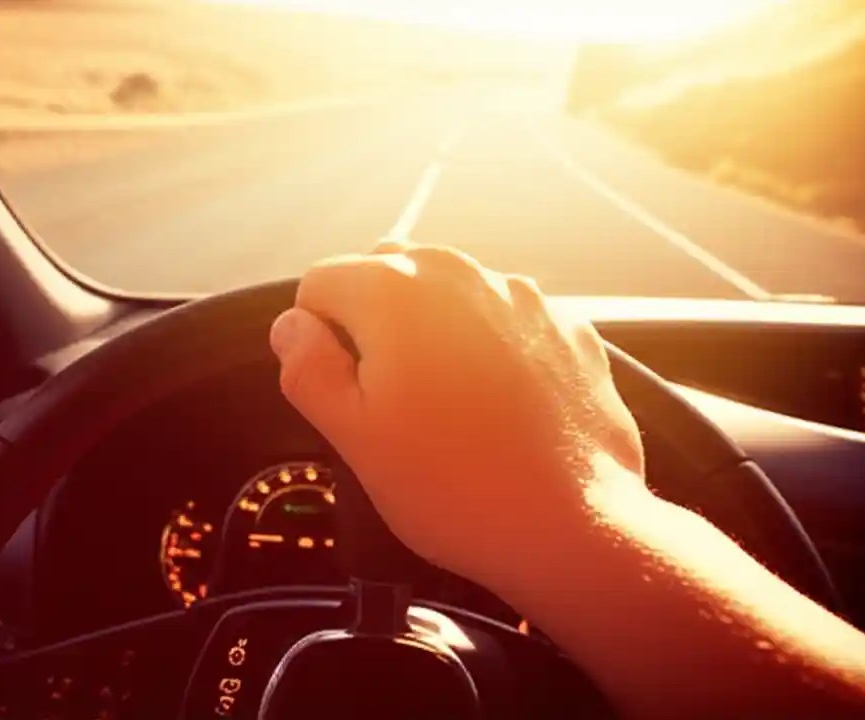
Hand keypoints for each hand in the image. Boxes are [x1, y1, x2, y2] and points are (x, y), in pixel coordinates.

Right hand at [269, 242, 644, 588]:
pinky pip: (506, 321)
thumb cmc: (451, 488)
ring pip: (449, 294)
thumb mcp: (351, 436)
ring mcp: (523, 295)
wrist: (572, 526)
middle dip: (374, 323)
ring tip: (447, 409)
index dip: (317, 338)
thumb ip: (307, 367)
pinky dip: (492, 349)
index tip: (342, 393)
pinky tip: (499, 410)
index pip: (319, 283)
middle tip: (388, 401)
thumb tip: (292, 325)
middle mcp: (460, 272)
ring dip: (434, 332)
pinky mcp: (568, 327)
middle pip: (386, 274)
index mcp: (393, 289)